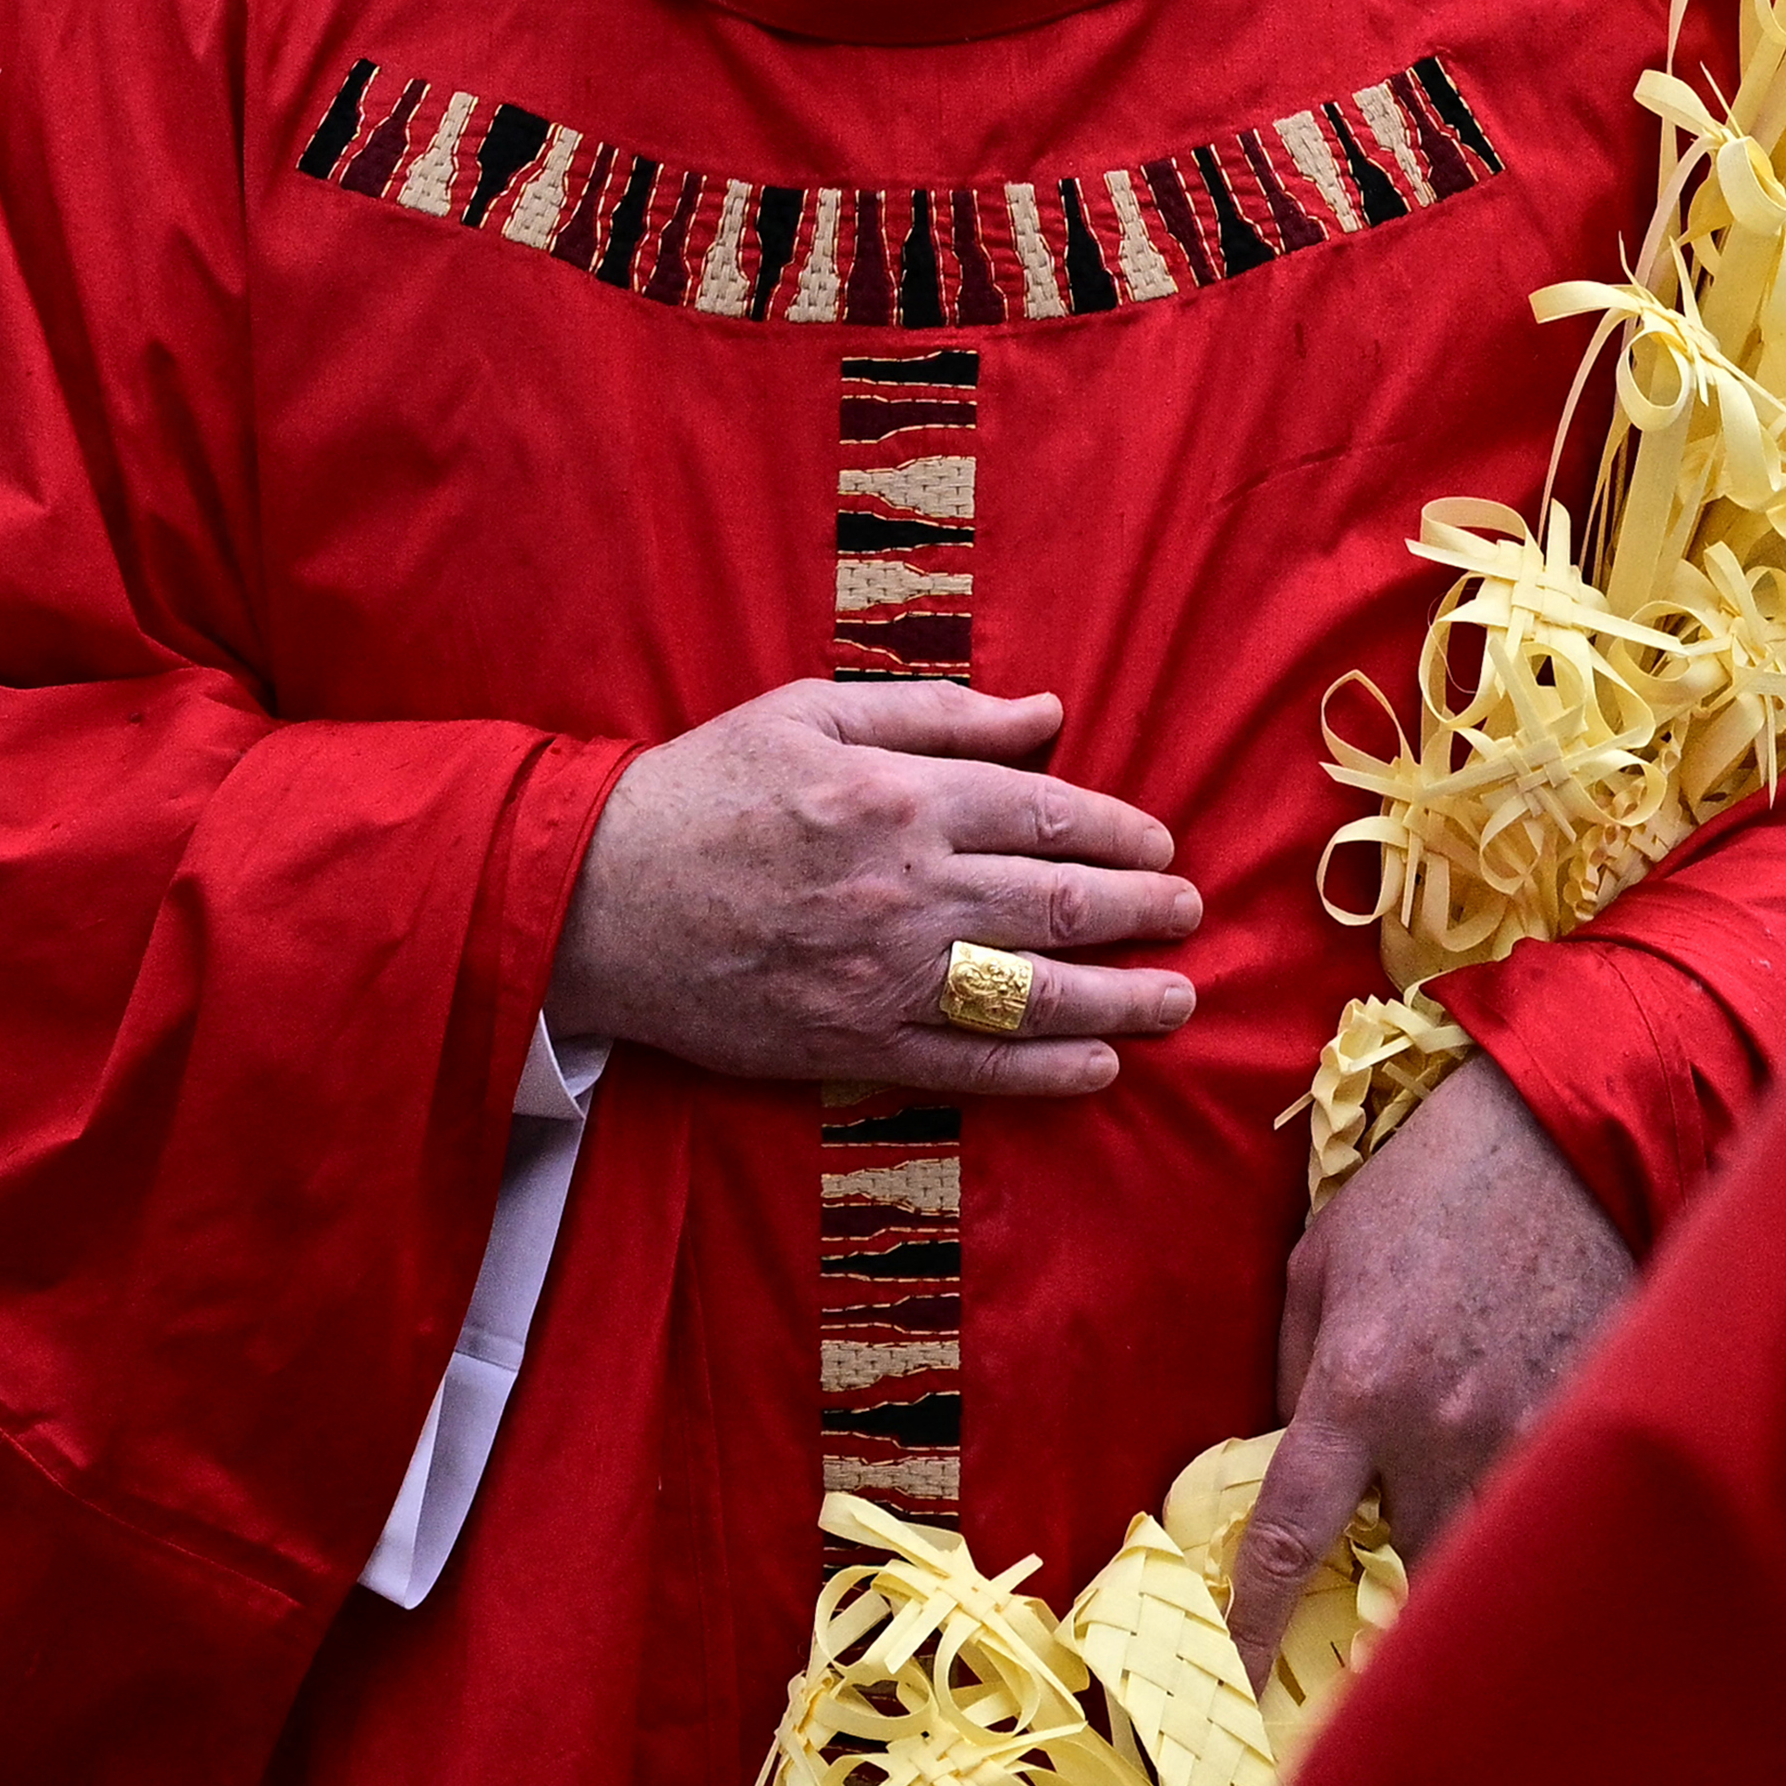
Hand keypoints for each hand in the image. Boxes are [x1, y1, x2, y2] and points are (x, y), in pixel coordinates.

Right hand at [545, 678, 1200, 1100]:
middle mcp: (906, 889)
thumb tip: (1047, 713)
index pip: (1042, 812)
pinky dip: (1044, 1072)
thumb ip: (937, 715)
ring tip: (1175, 999)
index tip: (1158, 844)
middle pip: (1057, 903)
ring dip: (1120, 997)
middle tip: (1188, 916)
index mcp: (897, 797)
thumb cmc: (703, 790)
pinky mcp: (854, 1044)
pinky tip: (1098, 1067)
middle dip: (1140, 912)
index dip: (1116, 830)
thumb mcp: (811, 713)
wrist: (597, 897)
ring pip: (1032, 992)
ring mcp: (884, 976)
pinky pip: (972, 1067)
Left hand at [1231, 1059, 1639, 1665]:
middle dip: (1392, 1598)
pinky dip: (1530, 1502)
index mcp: (1359, 1385)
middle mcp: (1441, 1428)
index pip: (1292, 1535)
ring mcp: (1526, 1430)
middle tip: (1379, 1584)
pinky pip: (1552, 1498)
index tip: (1235, 1670)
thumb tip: (1295, 1443)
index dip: (1256, 1617)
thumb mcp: (1321, 1256)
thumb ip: (1297, 1363)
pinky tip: (1522, 1461)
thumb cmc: (1425, 1182)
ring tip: (1451, 1522)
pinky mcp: (1589, 1416)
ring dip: (1462, 1553)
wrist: (1558, 1129)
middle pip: (1409, 1574)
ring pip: (1488, 1548)